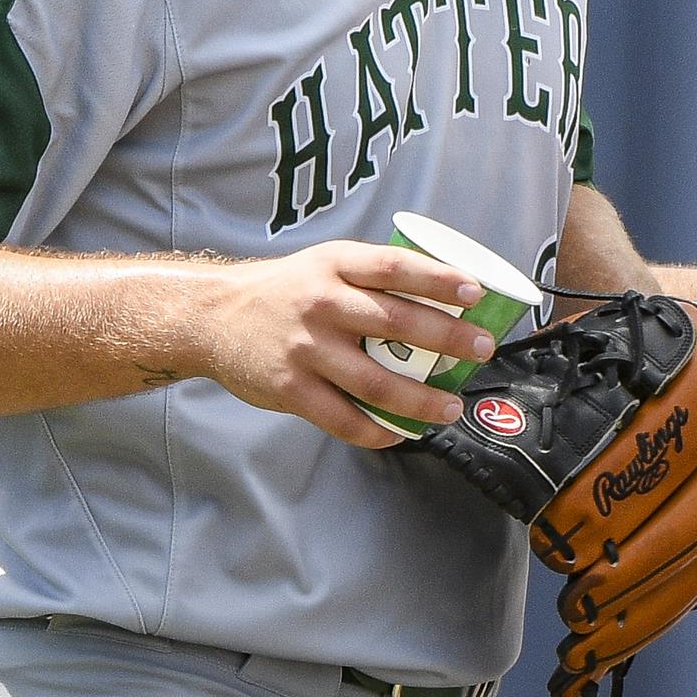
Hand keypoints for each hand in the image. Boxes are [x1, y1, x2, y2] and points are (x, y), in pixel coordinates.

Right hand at [191, 241, 490, 448]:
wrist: (215, 317)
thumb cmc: (287, 292)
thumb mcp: (325, 265)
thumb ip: (371, 278)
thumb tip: (444, 297)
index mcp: (335, 265)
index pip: (394, 268)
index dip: (438, 279)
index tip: (475, 292)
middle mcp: (321, 303)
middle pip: (395, 323)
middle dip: (447, 339)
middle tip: (481, 349)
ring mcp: (306, 348)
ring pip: (376, 381)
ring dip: (422, 398)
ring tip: (451, 405)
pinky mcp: (292, 389)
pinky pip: (345, 419)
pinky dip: (379, 430)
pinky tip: (402, 431)